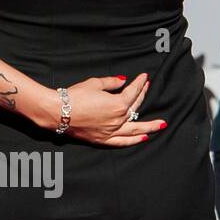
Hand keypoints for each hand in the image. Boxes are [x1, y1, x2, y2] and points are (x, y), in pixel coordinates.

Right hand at [48, 73, 164, 146]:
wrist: (58, 112)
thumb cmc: (74, 96)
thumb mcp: (94, 83)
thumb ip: (111, 82)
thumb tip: (122, 81)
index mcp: (118, 104)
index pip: (133, 92)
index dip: (140, 83)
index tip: (144, 77)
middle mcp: (118, 119)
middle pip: (136, 107)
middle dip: (143, 95)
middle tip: (148, 88)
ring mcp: (112, 131)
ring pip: (135, 129)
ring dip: (149, 126)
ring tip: (161, 125)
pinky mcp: (103, 139)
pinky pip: (122, 141)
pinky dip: (133, 140)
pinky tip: (142, 138)